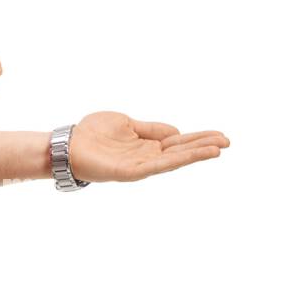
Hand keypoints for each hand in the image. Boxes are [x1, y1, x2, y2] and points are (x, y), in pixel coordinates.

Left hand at [66, 111, 229, 182]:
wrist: (67, 145)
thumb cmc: (93, 134)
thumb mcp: (126, 123)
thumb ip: (151, 129)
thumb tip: (177, 132)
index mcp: (147, 144)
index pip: (178, 141)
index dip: (198, 138)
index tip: (221, 134)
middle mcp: (147, 156)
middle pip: (181, 150)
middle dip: (204, 146)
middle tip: (228, 141)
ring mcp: (140, 164)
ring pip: (174, 159)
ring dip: (195, 154)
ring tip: (218, 149)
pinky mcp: (131, 172)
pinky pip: (158, 165)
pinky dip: (176, 161)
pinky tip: (190, 156)